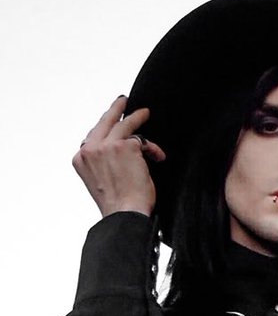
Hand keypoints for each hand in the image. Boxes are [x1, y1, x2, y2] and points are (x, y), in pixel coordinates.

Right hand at [73, 96, 165, 217]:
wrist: (124, 214)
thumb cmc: (116, 206)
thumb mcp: (99, 182)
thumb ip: (101, 163)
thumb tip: (116, 152)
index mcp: (80, 159)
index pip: (91, 138)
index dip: (103, 131)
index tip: (109, 125)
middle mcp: (90, 149)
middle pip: (103, 123)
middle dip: (114, 111)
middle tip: (122, 101)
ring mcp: (107, 145)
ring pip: (123, 125)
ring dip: (135, 117)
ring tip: (144, 113)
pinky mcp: (126, 146)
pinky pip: (142, 141)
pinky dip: (152, 148)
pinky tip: (158, 155)